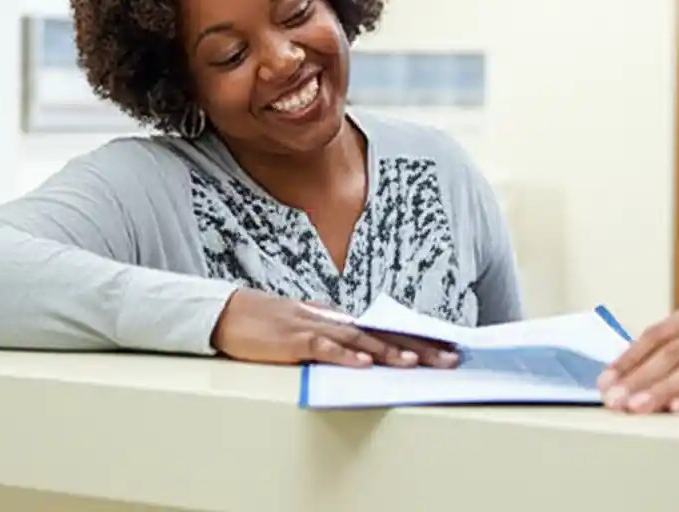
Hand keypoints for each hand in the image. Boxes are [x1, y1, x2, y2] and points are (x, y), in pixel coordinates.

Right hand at [210, 289, 459, 368]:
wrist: (226, 312)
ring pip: (359, 341)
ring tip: (416, 362)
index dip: (419, 337)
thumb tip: (364, 350)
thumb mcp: (308, 330)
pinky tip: (364, 365)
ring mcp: (314, 328)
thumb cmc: (266, 324)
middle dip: (420, 347)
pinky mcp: (293, 341)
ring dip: (388, 351)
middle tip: (451, 359)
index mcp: (339, 320)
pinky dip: (345, 357)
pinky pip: (324, 349)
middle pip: (383, 334)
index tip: (449, 346)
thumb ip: (335, 338)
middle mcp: (333, 320)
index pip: (386, 328)